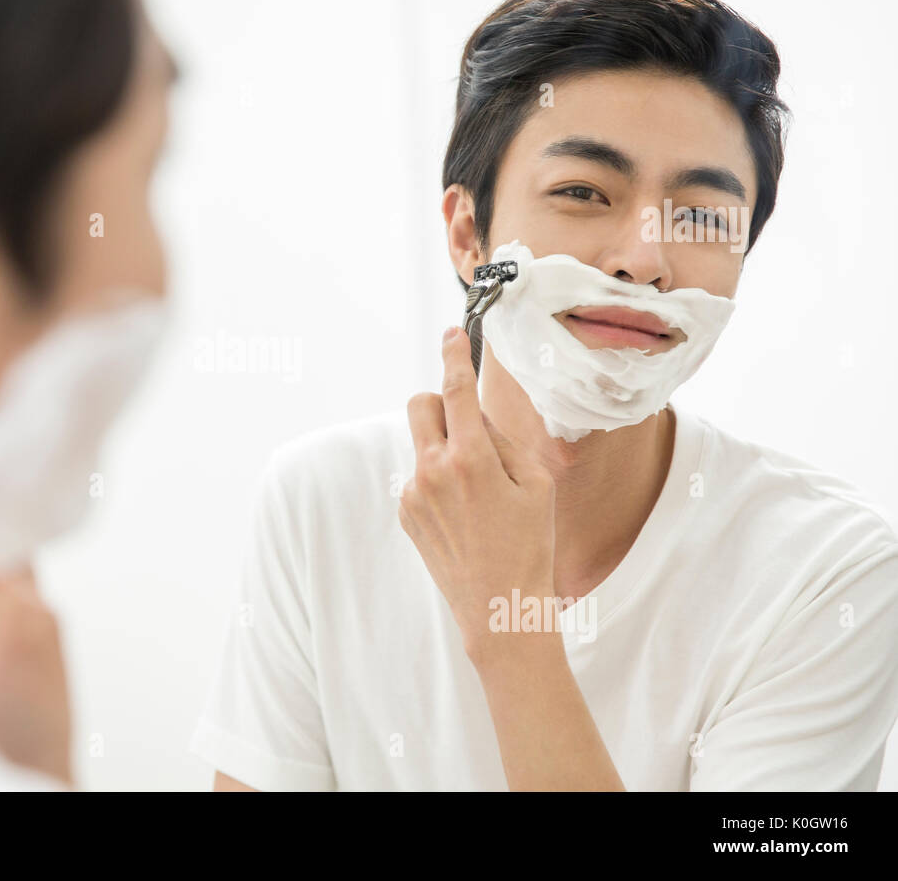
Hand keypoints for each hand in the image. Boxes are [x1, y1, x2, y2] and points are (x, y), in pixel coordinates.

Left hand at [398, 325, 557, 665]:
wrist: (499, 607)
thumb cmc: (529, 544)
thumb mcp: (535, 483)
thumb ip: (502, 439)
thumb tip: (476, 415)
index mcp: (470, 459)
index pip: (455, 389)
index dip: (453, 355)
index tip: (452, 334)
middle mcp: (432, 471)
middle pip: (420, 405)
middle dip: (441, 404)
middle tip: (469, 428)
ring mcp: (413, 493)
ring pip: (422, 444)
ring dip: (445, 450)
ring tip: (478, 492)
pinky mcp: (406, 513)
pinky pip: (420, 477)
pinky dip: (438, 481)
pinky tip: (465, 514)